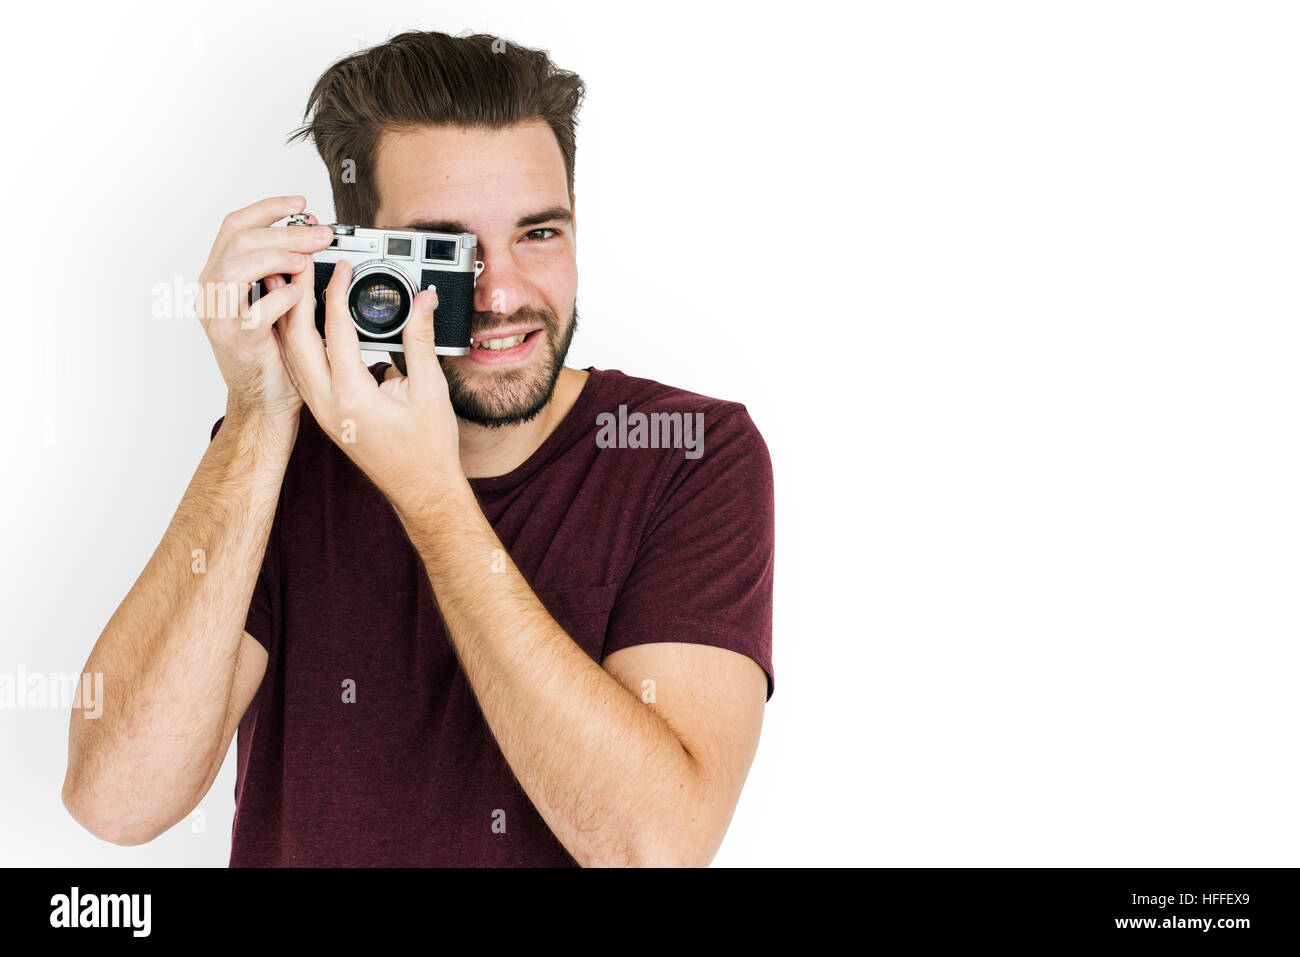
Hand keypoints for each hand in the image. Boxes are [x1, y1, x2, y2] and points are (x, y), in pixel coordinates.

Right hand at [194, 195, 334, 427]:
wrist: (265, 400)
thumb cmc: (273, 353)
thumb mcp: (274, 301)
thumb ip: (280, 271)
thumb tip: (307, 238)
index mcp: (219, 277)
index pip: (235, 226)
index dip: (268, 208)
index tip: (301, 204)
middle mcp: (212, 293)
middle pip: (239, 240)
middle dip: (285, 231)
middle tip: (320, 234)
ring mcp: (220, 317)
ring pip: (238, 267)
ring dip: (278, 257)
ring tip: (307, 260)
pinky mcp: (237, 341)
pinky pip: (254, 311)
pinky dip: (280, 297)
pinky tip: (300, 294)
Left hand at [278, 258, 463, 506]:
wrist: (422, 490)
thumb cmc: (427, 449)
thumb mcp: (430, 389)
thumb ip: (421, 340)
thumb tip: (423, 301)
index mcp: (353, 397)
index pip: (336, 332)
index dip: (336, 293)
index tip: (342, 267)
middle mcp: (328, 405)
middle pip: (297, 341)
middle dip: (299, 299)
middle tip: (304, 268)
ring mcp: (322, 412)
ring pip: (293, 357)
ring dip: (292, 320)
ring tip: (296, 289)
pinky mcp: (325, 415)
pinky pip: (302, 371)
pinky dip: (300, 343)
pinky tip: (304, 326)